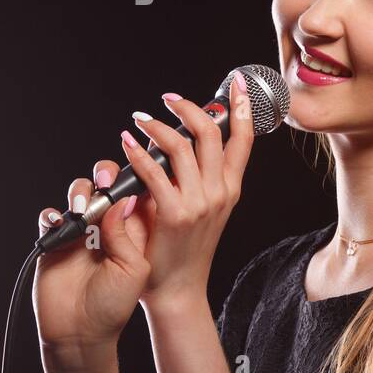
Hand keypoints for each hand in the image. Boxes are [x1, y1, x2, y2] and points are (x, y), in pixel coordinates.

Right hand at [32, 173, 148, 359]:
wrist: (80, 334)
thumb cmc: (113, 306)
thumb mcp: (131, 269)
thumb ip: (126, 235)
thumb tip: (122, 200)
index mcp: (130, 231)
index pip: (132, 194)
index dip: (133, 180)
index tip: (135, 172)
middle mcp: (105, 227)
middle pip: (103, 186)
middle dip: (104, 176)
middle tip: (105, 181)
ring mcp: (78, 233)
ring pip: (77, 195)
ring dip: (79, 194)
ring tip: (82, 210)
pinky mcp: (54, 242)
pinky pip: (50, 218)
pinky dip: (53, 215)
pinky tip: (61, 223)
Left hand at [120, 70, 253, 309]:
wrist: (178, 289)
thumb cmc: (185, 250)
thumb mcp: (206, 211)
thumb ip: (200, 179)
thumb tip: (182, 146)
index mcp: (231, 190)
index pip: (244, 140)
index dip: (241, 107)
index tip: (236, 84)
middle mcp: (220, 193)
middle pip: (213, 134)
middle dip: (190, 107)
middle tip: (169, 100)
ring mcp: (199, 203)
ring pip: (183, 146)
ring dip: (158, 125)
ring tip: (140, 120)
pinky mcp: (174, 213)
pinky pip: (155, 171)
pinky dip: (139, 152)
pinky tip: (127, 143)